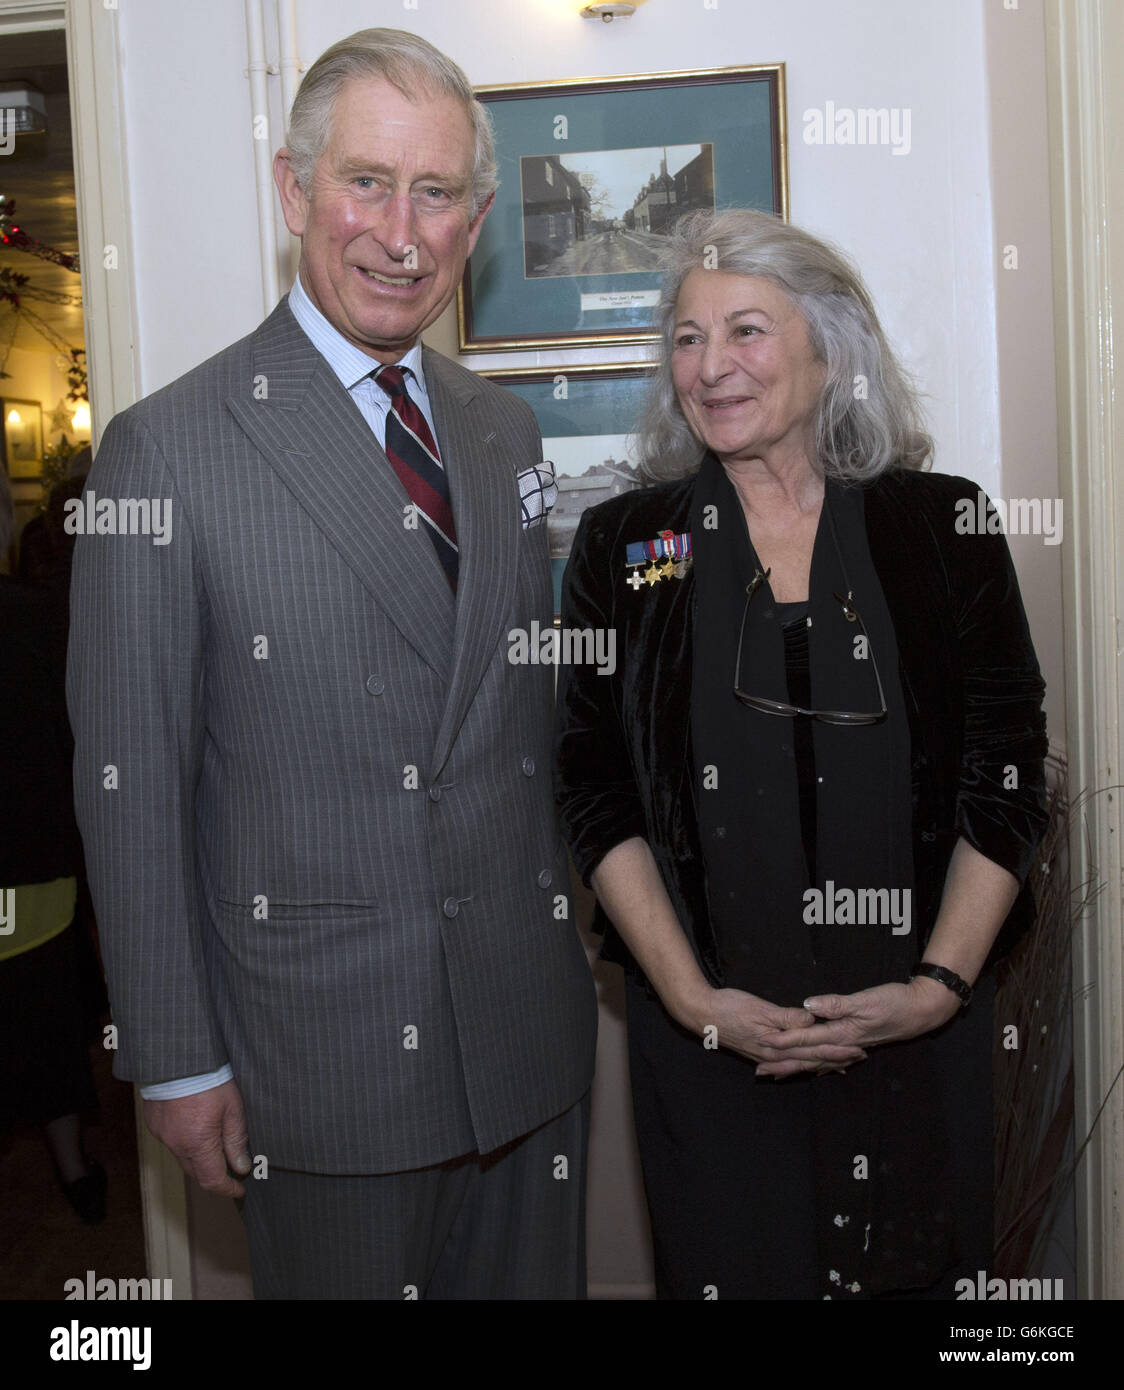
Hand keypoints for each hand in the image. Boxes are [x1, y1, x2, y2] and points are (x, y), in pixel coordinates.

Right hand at [143, 1080, 252, 1196]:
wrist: (177, 1057)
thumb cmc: (209, 1079)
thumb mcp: (233, 1108)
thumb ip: (236, 1140)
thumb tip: (241, 1166)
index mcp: (198, 1144)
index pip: (212, 1180)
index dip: (228, 1188)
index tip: (240, 1189)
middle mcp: (177, 1145)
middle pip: (196, 1172)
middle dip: (214, 1175)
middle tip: (232, 1170)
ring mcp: (163, 1135)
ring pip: (183, 1157)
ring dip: (199, 1158)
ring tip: (216, 1147)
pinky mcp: (155, 1124)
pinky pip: (172, 1142)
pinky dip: (185, 1142)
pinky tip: (196, 1129)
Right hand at [676, 985, 868, 1068]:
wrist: (701, 1014)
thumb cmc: (729, 1008)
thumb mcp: (760, 1008)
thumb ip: (787, 1017)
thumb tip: (812, 1019)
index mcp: (777, 1045)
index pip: (814, 1049)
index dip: (837, 1049)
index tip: (858, 1050)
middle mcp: (774, 1055)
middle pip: (810, 1059)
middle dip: (835, 1059)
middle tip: (858, 1058)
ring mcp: (766, 1056)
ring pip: (799, 1063)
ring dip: (820, 1064)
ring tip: (839, 1066)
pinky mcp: (759, 1052)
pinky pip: (787, 1063)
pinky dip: (800, 1065)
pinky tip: (804, 1065)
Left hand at [754, 976, 960, 1077]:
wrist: (922, 1010)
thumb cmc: (895, 1002)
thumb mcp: (866, 1000)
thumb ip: (836, 1004)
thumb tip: (809, 1004)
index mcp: (843, 1033)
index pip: (807, 1038)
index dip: (784, 1040)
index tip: (763, 1043)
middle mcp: (845, 1043)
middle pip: (809, 1056)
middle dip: (784, 1063)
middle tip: (760, 1071)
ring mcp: (851, 1045)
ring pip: (818, 1060)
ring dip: (797, 1066)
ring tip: (776, 1074)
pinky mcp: (856, 1041)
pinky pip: (830, 1058)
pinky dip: (817, 1063)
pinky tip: (812, 1068)